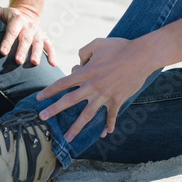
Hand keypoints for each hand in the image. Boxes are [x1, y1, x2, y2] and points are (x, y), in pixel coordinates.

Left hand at [0, 4, 56, 66]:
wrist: (27, 13)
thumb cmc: (10, 16)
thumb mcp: (2, 11)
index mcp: (17, 20)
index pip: (12, 31)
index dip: (7, 42)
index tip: (2, 52)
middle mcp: (29, 26)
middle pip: (26, 39)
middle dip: (22, 50)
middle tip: (18, 61)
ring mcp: (38, 32)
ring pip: (39, 43)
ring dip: (37, 53)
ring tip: (34, 63)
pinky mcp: (45, 38)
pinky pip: (50, 46)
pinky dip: (52, 55)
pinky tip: (52, 64)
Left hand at [35, 37, 149, 141]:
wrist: (142, 56)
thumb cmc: (119, 47)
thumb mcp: (97, 43)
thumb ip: (83, 52)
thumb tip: (78, 64)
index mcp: (87, 72)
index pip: (63, 83)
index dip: (49, 91)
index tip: (38, 98)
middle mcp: (93, 86)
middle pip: (69, 101)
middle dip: (54, 110)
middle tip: (42, 118)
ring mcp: (105, 95)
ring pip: (87, 115)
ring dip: (76, 128)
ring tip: (67, 138)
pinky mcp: (117, 100)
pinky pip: (111, 115)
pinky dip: (109, 125)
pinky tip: (106, 133)